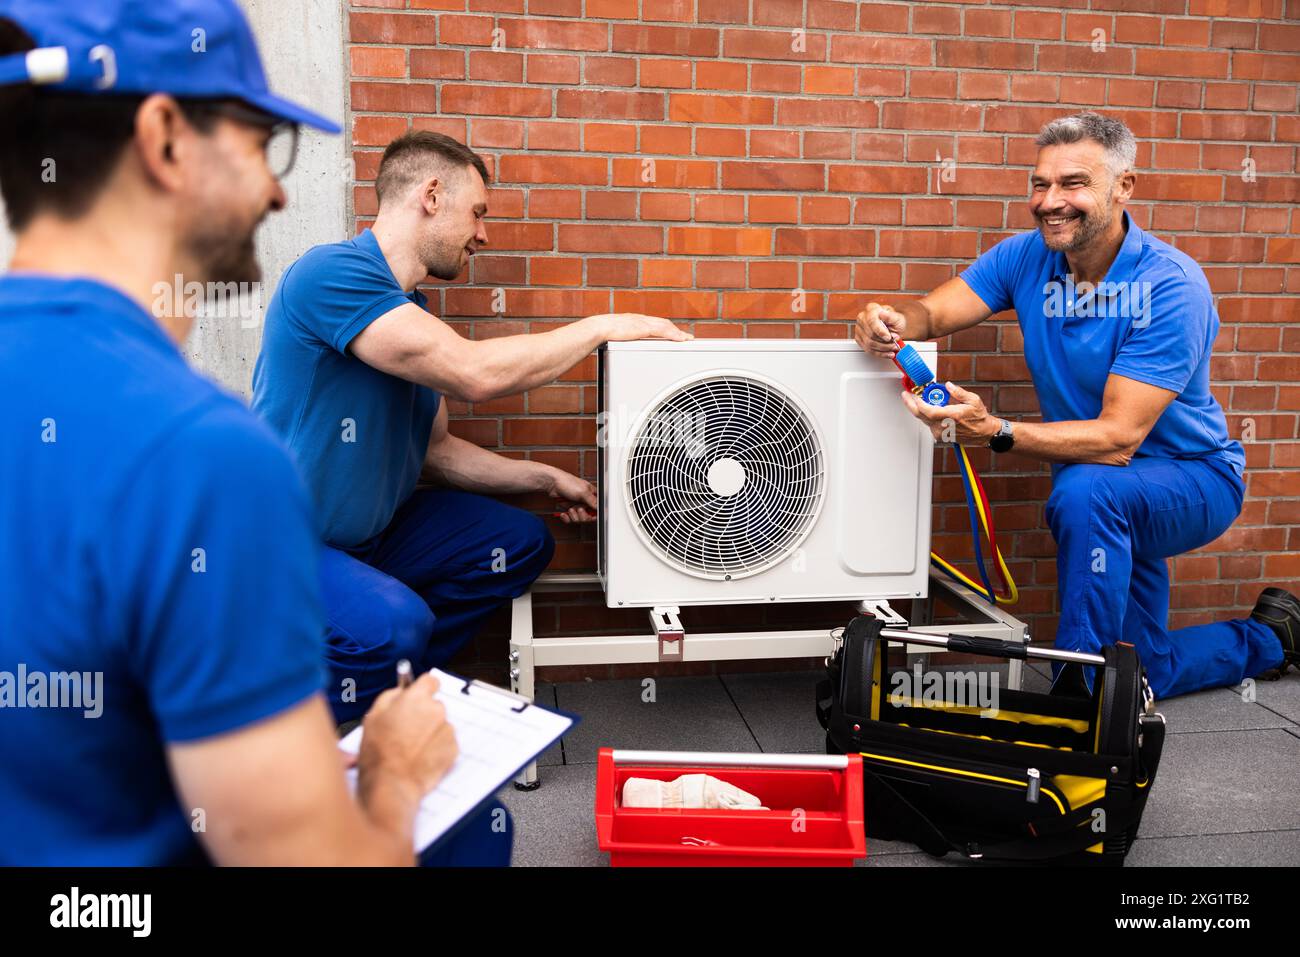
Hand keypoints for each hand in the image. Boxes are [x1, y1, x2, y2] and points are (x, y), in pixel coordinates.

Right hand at [357, 672, 457, 800]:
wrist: (391, 783)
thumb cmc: (380, 753)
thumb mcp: (373, 716)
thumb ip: (390, 697)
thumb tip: (401, 692)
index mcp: (416, 698)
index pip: (430, 681)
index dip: (422, 688)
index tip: (418, 695)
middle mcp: (436, 710)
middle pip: (434, 705)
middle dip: (423, 714)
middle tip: (406, 729)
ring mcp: (447, 730)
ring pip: (439, 724)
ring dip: (429, 731)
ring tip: (410, 748)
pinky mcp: (453, 748)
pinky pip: (445, 742)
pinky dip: (436, 747)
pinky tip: (419, 757)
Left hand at [540, 465, 597, 523]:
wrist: (552, 484)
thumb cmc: (567, 483)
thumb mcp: (583, 492)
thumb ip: (593, 501)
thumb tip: (600, 508)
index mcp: (591, 495)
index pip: (598, 508)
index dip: (595, 514)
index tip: (591, 516)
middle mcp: (585, 501)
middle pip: (588, 517)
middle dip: (582, 515)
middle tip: (578, 508)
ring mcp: (576, 506)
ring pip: (579, 519)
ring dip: (573, 515)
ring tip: (570, 508)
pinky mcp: (568, 509)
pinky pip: (570, 519)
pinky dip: (566, 518)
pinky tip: (564, 513)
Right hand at [596, 313, 692, 343]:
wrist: (598, 328)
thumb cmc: (601, 333)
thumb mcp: (613, 335)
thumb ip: (620, 338)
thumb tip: (617, 346)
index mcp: (633, 320)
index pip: (653, 322)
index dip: (665, 327)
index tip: (671, 332)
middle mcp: (640, 319)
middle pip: (663, 323)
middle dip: (675, 329)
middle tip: (685, 336)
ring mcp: (642, 322)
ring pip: (666, 326)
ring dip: (677, 332)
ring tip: (686, 339)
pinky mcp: (644, 328)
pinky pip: (663, 331)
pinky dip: (674, 334)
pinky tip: (680, 339)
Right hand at [854, 303, 906, 357]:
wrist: (894, 327)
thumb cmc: (895, 321)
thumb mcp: (898, 318)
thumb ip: (891, 317)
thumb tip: (882, 314)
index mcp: (872, 309)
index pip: (872, 321)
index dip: (880, 331)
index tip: (888, 337)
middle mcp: (862, 318)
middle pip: (870, 334)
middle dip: (884, 342)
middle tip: (894, 342)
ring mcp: (859, 329)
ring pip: (869, 344)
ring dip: (883, 348)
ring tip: (892, 348)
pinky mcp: (859, 339)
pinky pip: (867, 349)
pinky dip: (879, 353)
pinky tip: (887, 353)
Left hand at [899, 382, 1000, 444]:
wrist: (983, 433)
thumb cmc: (979, 418)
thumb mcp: (973, 400)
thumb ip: (958, 392)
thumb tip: (948, 386)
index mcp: (952, 416)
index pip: (928, 411)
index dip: (917, 402)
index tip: (912, 394)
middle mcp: (944, 426)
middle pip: (921, 416)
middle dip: (911, 404)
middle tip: (906, 395)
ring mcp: (940, 433)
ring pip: (924, 419)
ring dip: (920, 408)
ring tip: (920, 398)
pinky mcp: (939, 436)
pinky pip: (928, 423)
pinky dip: (927, 414)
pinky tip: (930, 407)